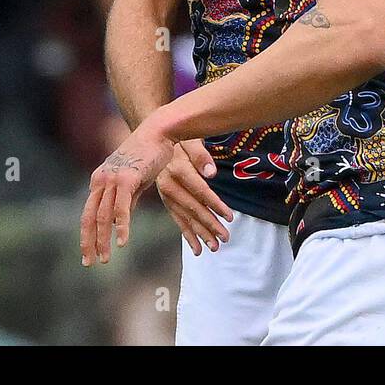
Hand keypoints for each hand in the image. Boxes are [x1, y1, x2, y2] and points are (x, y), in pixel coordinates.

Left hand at [80, 122, 174, 265]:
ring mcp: (112, 179)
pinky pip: (121, 208)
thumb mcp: (133, 180)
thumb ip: (125, 199)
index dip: (86, 235)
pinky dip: (121, 226)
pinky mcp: (127, 178)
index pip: (88, 213)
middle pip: (90, 217)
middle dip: (89, 242)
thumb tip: (120, 221)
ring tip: (105, 258)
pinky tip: (122, 242)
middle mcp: (101, 180)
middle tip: (89, 263)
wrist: (158, 132)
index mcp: (99, 180)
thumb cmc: (148, 154)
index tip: (88, 254)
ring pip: (103, 216)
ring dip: (103, 240)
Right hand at [157, 139, 233, 254]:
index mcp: (177, 169)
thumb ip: (200, 154)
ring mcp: (165, 193)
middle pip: (192, 208)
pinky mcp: (165, 199)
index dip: (215, 204)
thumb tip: (211, 173)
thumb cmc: (178, 137)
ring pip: (185, 217)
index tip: (229, 216)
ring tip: (214, 247)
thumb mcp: (189, 138)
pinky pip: (177, 219)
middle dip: (210, 224)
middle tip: (225, 237)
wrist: (155, 138)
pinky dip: (187, 234)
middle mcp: (169, 184)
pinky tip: (196, 247)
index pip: (199, 190)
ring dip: (200, 233)